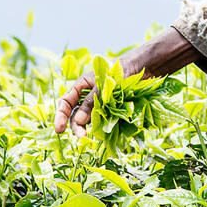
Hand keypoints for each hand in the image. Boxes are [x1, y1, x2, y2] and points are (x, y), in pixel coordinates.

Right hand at [53, 28, 197, 135]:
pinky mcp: (114, 111)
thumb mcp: (105, 84)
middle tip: (82, 138)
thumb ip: (92, 102)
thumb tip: (79, 121)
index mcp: (83, 85)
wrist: (147, 67)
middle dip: (76, 127)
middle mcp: (90, 96)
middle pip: (76, 115)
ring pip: (90, 120)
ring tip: (91, 139)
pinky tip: (103, 136)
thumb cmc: (125, 69)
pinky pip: (105, 122)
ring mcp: (102, 104)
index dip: (60, 116)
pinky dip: (102, 129)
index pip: (66, 102)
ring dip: (88, 130)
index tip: (59, 130)